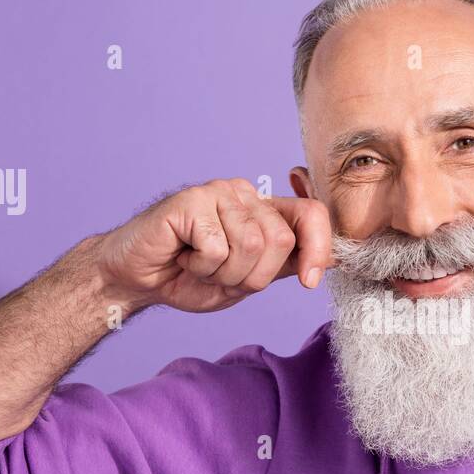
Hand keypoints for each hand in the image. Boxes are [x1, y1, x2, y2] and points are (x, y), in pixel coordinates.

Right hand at [96, 178, 333, 313]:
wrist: (138, 279)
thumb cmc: (189, 277)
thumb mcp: (248, 278)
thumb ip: (286, 264)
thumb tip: (336, 258)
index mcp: (264, 211)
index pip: (311, 215)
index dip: (318, 248)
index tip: (309, 282)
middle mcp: (245, 195)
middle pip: (280, 240)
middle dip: (253, 276)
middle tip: (220, 274)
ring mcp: (219, 192)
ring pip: (251, 245)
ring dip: (224, 273)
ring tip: (200, 265)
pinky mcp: (191, 199)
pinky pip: (217, 246)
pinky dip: (201, 266)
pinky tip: (183, 256)